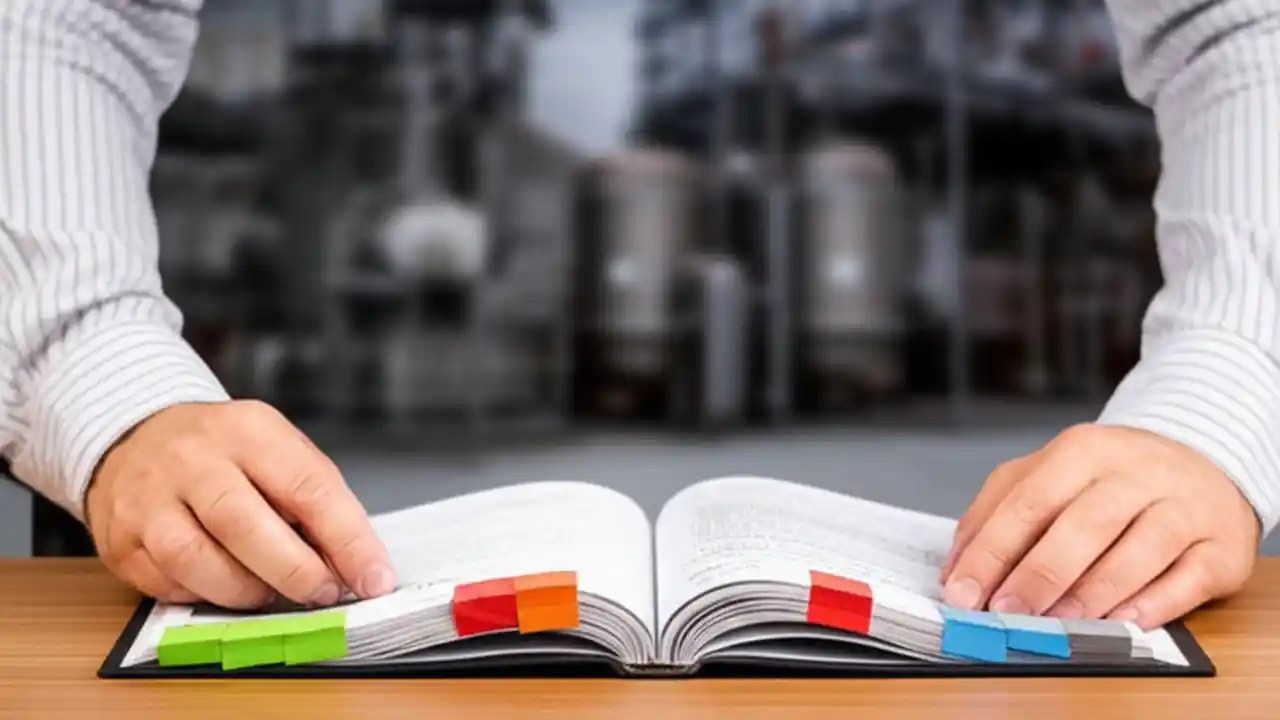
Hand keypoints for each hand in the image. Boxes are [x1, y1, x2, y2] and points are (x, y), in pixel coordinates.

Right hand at [86, 400, 395, 608]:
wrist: (137, 438)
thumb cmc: (224, 453)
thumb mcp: (277, 451)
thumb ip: (315, 501)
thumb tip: (356, 564)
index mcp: (248, 430)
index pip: (307, 487)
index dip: (347, 539)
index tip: (374, 577)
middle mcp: (192, 459)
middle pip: (246, 525)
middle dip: (295, 571)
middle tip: (324, 593)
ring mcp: (148, 499)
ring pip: (198, 562)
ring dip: (246, 591)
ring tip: (270, 590)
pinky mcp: (119, 539)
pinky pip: (167, 584)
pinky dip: (204, 595)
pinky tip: (222, 584)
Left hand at [941, 424, 1258, 628]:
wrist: (1201, 465)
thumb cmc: (1108, 480)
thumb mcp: (1048, 477)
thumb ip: (997, 513)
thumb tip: (958, 568)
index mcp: (1083, 450)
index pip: (1028, 501)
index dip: (992, 550)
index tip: (963, 591)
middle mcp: (1136, 473)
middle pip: (1084, 524)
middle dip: (1039, 573)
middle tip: (1007, 611)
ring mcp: (1184, 507)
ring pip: (1139, 549)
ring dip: (1093, 592)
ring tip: (1057, 624)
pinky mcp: (1222, 546)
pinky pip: (1187, 578)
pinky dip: (1153, 604)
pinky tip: (1121, 623)